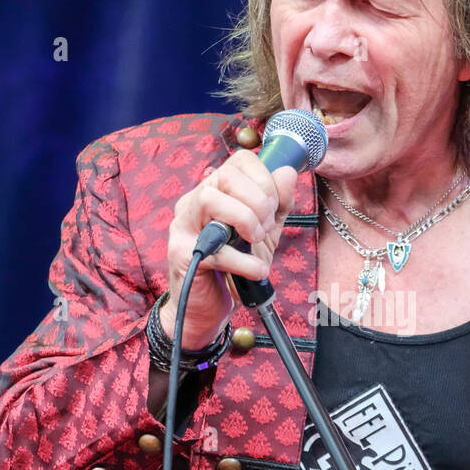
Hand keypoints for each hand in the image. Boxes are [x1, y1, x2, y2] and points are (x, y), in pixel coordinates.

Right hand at [161, 151, 299, 348]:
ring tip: (254, 242)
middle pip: (226, 176)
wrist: (209, 309)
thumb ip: (278, 204)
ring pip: (210, 199)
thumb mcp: (265, 233)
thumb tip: (287, 172)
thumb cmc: (234, 267)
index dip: (264, 181)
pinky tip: (255, 270)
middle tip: (264, 228)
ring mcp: (183, 227)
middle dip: (257, 201)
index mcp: (214, 191)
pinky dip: (244, 261)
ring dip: (244, 220)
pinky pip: (215, 248)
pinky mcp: (181, 254)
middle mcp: (194, 202)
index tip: (272, 209)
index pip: (240, 161)